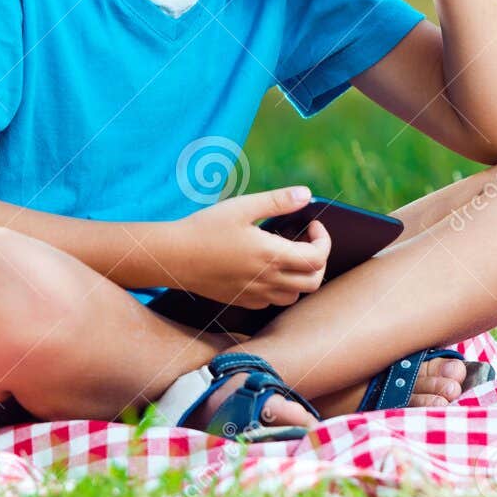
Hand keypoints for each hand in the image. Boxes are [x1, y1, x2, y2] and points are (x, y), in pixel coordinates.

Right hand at [173, 186, 330, 308]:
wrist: (173, 257)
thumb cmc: (205, 228)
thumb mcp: (242, 207)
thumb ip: (278, 201)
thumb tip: (306, 194)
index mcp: (271, 256)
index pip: (317, 259)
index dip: (323, 241)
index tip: (313, 225)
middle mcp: (267, 280)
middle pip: (313, 282)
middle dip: (318, 261)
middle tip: (307, 242)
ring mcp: (255, 294)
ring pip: (295, 296)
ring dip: (301, 277)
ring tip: (288, 255)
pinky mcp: (242, 300)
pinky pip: (272, 302)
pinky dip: (280, 287)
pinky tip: (268, 268)